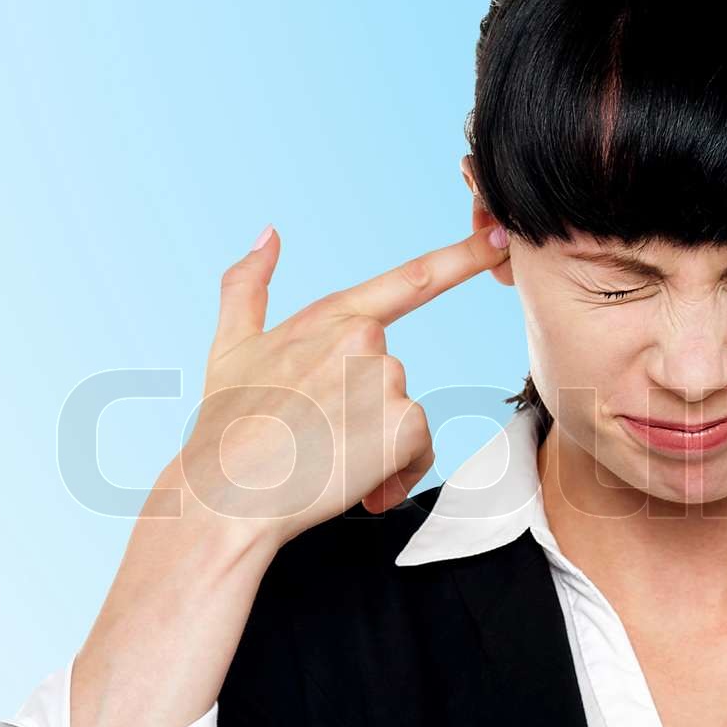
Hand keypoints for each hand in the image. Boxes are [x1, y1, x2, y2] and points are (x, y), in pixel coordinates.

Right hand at [176, 223, 509, 550]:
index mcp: (332, 316)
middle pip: (394, 379)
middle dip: (366, 413)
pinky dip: (394, 472)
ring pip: (404, 417)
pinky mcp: (404, 423)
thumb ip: (248, 284)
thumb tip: (268, 233)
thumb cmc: (227, 425)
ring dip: (378, 446)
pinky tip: (353, 481)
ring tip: (326, 461)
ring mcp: (387, 379)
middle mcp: (366, 339)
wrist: (228, 493)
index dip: (463, 258)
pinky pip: (418, 449)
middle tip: (317, 438)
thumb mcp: (229, 345)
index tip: (499, 238)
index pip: (411, 280)